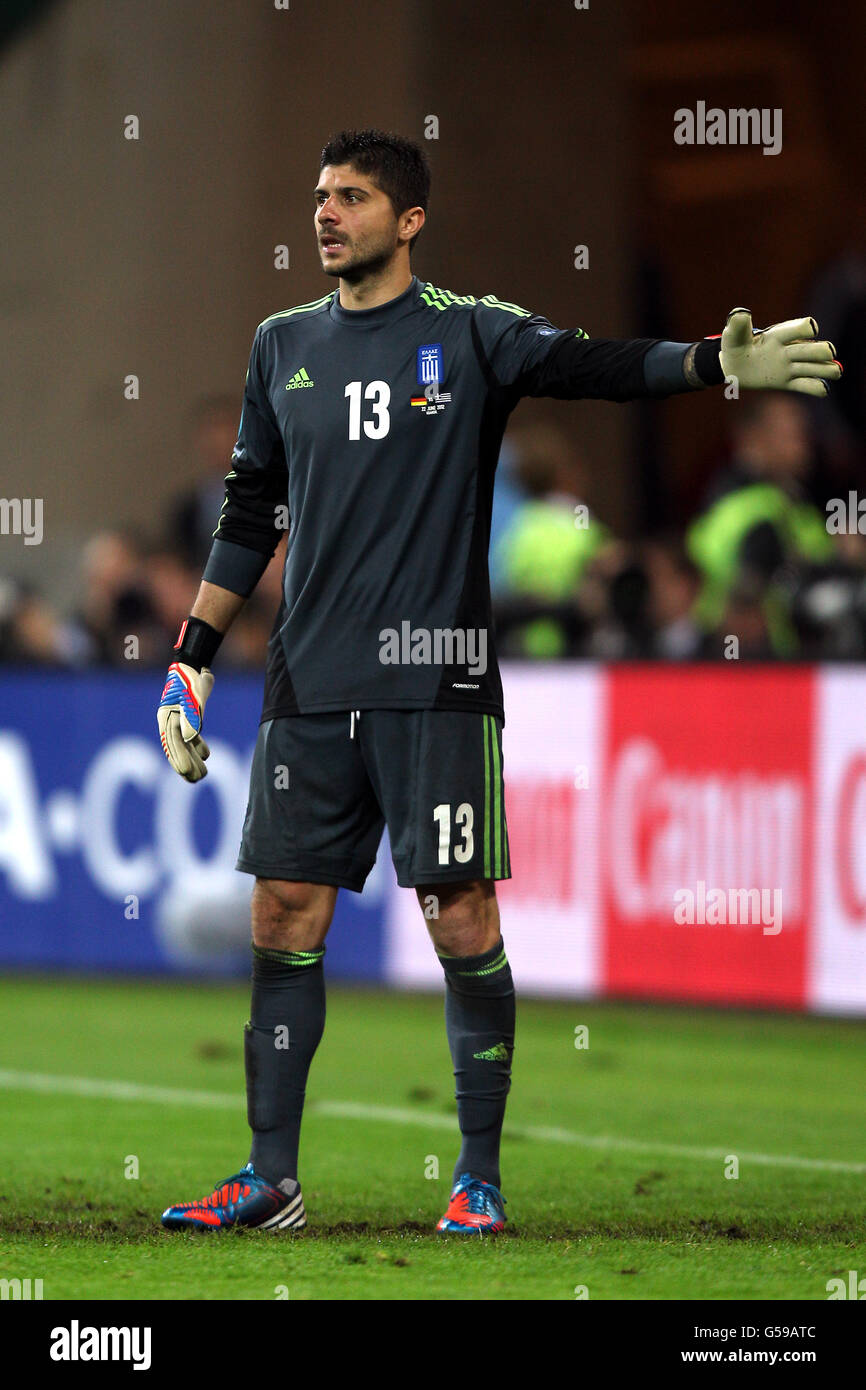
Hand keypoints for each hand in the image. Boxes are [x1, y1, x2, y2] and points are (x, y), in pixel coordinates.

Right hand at [157, 662, 213, 781]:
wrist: (192, 665)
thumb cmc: (190, 681)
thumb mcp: (192, 698)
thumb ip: (191, 718)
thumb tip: (190, 739)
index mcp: (166, 718)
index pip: (172, 743)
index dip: (178, 758)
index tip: (185, 772)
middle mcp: (170, 721)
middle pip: (177, 747)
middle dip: (185, 764)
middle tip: (195, 780)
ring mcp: (178, 720)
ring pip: (184, 745)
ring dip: (192, 759)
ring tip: (201, 775)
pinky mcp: (188, 717)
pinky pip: (191, 736)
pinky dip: (198, 746)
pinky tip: (205, 756)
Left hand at [719, 307, 841, 395]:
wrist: (732, 367)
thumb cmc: (734, 346)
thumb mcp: (732, 335)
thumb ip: (737, 325)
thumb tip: (741, 313)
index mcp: (777, 335)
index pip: (798, 328)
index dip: (806, 328)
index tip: (811, 330)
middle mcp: (787, 350)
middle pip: (811, 349)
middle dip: (822, 351)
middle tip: (829, 353)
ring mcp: (788, 367)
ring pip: (813, 367)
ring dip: (827, 369)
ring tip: (836, 372)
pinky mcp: (786, 382)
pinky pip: (805, 385)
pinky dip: (816, 388)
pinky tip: (823, 391)